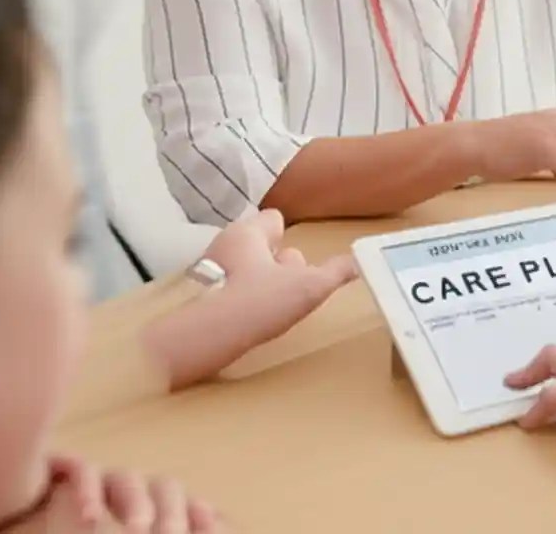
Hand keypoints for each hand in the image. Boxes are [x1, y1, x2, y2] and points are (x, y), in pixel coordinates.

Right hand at [11, 455, 219, 532]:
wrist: (40, 509)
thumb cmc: (94, 527)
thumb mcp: (132, 529)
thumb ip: (164, 526)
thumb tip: (208, 524)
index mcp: (158, 504)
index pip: (190, 505)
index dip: (202, 517)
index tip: (214, 532)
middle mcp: (136, 487)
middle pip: (166, 488)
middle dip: (173, 514)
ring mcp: (104, 477)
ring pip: (128, 479)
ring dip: (136, 503)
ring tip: (139, 529)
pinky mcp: (66, 470)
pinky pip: (82, 470)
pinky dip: (87, 490)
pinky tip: (89, 517)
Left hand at [144, 210, 358, 389]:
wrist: (203, 337)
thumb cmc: (258, 302)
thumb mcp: (309, 287)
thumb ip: (335, 273)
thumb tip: (357, 262)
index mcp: (248, 233)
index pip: (273, 218)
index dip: (288, 235)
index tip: (299, 258)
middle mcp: (224, 244)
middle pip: (259, 245)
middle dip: (276, 262)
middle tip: (292, 285)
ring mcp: (207, 270)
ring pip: (243, 268)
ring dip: (258, 282)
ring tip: (271, 306)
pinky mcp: (197, 296)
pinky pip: (227, 290)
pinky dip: (239, 301)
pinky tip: (249, 320)